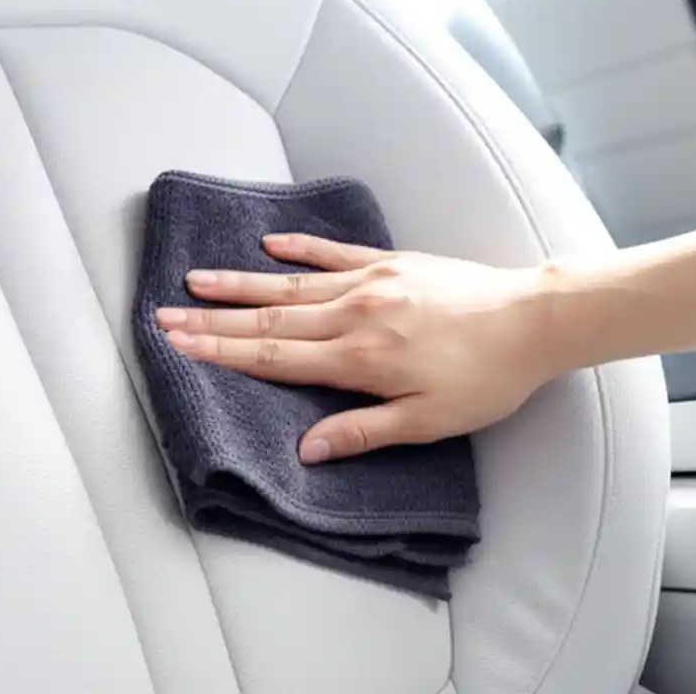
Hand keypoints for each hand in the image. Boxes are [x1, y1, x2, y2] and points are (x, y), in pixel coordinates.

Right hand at [155, 233, 561, 462]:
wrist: (532, 319)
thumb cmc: (486, 378)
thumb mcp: (429, 421)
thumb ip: (363, 431)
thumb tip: (305, 448)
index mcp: (358, 359)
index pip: (273, 356)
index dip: (220, 353)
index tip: (177, 344)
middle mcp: (354, 314)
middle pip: (269, 320)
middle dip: (212, 320)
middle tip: (163, 315)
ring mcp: (371, 282)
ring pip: (291, 285)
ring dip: (240, 285)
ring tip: (196, 280)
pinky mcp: (392, 263)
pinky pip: (334, 254)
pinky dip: (299, 250)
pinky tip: (270, 246)